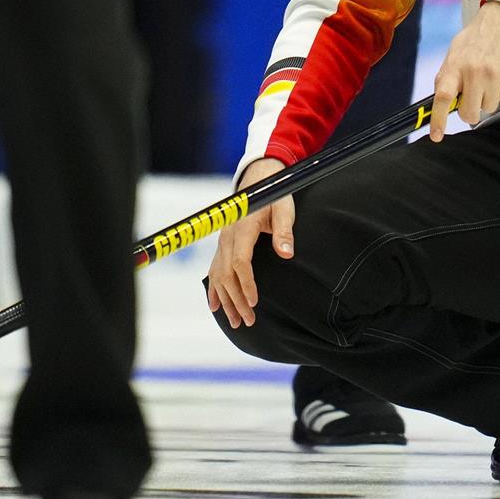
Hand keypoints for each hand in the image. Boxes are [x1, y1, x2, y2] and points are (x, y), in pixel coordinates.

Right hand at [207, 157, 293, 327]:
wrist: (259, 177)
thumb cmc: (275, 194)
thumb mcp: (285, 208)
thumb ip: (285, 231)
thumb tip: (286, 253)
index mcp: (242, 227)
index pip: (240, 261)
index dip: (246, 283)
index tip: (255, 302)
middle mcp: (227, 236)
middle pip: (227, 273)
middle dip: (236, 299)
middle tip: (249, 320)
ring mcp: (223, 240)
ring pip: (219, 274)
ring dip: (226, 299)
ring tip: (236, 321)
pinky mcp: (224, 243)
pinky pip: (215, 269)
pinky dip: (214, 288)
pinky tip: (215, 305)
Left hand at [428, 1, 499, 139]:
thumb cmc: (478, 35)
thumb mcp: (456, 50)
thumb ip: (447, 74)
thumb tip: (441, 99)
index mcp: (456, 64)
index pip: (443, 97)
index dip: (438, 120)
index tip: (436, 136)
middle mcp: (475, 72)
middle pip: (469, 113)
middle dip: (469, 112)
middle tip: (470, 99)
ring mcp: (495, 75)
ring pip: (488, 108)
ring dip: (486, 99)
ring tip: (487, 78)